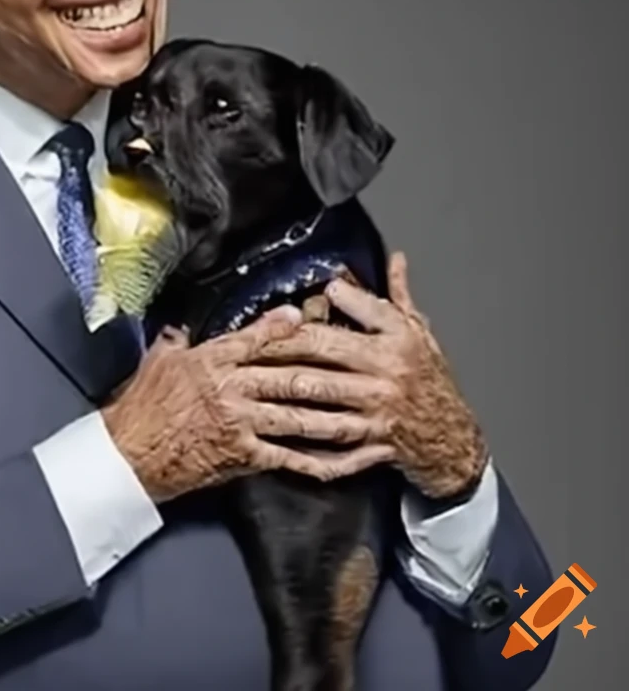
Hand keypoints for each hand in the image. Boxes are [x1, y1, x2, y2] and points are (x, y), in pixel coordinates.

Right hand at [100, 307, 395, 502]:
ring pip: (295, 416)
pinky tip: (339, 460)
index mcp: (211, 362)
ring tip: (363, 412)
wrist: (131, 455)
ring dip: (331, 415)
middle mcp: (231, 390)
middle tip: (358, 365)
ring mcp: (241, 424)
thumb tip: (184, 330)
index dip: (279, 327)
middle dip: (324, 369)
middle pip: (285, 376)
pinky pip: (286, 458)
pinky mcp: (243, 456)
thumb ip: (176, 342)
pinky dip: (314, 460)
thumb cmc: (141, 407)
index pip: (252, 340)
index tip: (303, 315)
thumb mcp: (157, 362)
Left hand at [272, 252, 488, 499]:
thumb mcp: (420, 333)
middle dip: (282, 346)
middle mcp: (387, 373)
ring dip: (282, 391)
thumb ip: (399, 296)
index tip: (292, 300)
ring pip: (320, 398)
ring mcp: (377, 411)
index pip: (358, 311)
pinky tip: (275, 435)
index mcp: (398, 341)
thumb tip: (394, 258)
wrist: (454, 438)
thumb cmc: (431, 380)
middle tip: (248, 341)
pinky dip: (304, 443)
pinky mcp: (370, 443)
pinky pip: (332, 444)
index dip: (324, 302)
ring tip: (248, 382)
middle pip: (325, 353)